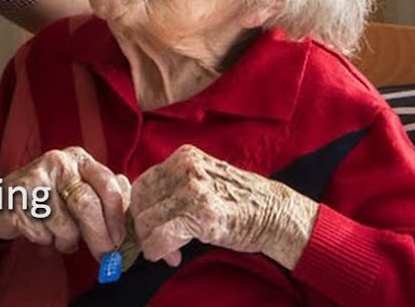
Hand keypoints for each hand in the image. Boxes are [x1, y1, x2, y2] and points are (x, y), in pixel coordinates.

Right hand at [0, 146, 130, 259]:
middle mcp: (58, 163)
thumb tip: (129, 208)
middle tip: (104, 256)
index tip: (120, 240)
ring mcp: (36, 179)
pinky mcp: (18, 200)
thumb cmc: (45, 200)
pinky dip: (47, 241)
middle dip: (100, 237)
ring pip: (66, 224)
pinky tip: (40, 232)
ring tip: (59, 236)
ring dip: (67, 241)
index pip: (108, 185)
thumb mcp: (75, 190)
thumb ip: (101, 195)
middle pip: (87, 205)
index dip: (117, 217)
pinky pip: (44, 233)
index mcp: (78, 159)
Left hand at [128, 144, 317, 268]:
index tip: (152, 228)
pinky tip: (171, 256)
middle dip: (144, 229)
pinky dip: (158, 251)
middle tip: (161, 244)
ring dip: (152, 243)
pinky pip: (160, 237)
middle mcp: (186, 168)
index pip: (142, 184)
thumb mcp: (202, 180)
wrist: (275, 213)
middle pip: (140, 203)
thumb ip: (173, 188)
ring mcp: (194, 190)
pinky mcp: (201, 215)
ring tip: (172, 251)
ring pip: (146, 222)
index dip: (142, 211)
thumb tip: (141, 214)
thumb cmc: (238, 201)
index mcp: (184, 156)